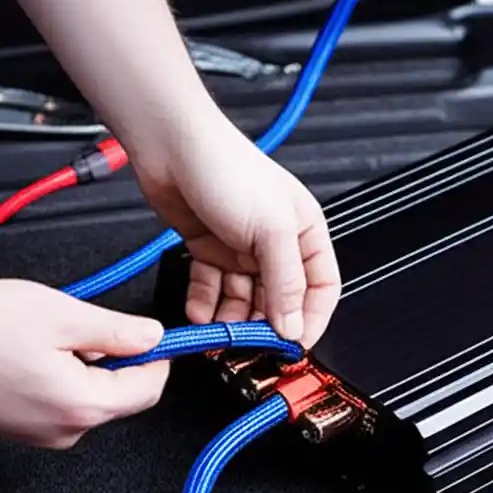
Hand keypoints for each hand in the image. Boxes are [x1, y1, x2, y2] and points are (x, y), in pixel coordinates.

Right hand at [0, 280, 168, 448]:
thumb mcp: (61, 314)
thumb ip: (116, 330)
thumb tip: (154, 337)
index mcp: (81, 405)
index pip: (149, 389)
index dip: (158, 356)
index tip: (153, 332)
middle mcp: (64, 431)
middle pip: (120, 395)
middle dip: (115, 358)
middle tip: (84, 324)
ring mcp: (40, 434)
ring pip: (89, 396)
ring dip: (84, 364)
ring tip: (45, 335)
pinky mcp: (19, 428)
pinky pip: (59, 401)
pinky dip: (58, 374)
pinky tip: (27, 352)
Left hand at [132, 120, 340, 346]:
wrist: (172, 146)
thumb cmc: (227, 168)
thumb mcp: (271, 231)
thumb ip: (286, 282)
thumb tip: (293, 325)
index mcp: (305, 233)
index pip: (320, 288)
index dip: (311, 319)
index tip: (294, 346)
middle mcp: (276, 244)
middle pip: (279, 299)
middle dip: (264, 323)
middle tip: (250, 344)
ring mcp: (241, 248)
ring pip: (244, 299)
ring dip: (232, 318)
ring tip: (219, 330)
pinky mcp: (210, 249)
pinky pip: (212, 288)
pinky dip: (205, 303)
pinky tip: (199, 311)